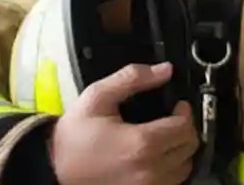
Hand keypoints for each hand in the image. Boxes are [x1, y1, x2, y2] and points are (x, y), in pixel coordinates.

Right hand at [49, 62, 198, 184]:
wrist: (54, 168)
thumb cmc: (75, 135)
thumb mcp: (98, 97)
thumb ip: (132, 78)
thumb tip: (165, 70)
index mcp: (142, 143)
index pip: (184, 128)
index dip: (185, 112)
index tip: (178, 105)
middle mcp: (149, 170)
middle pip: (189, 149)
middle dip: (185, 130)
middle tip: (172, 119)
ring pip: (184, 169)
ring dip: (180, 151)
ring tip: (165, 138)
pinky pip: (171, 184)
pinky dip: (170, 170)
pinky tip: (155, 157)